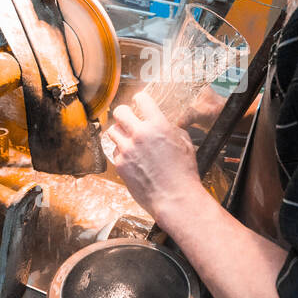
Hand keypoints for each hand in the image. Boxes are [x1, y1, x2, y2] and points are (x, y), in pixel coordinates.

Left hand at [105, 92, 202, 221]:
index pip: (141, 99)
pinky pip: (115, 151)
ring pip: (112, 131)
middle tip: (129, 118)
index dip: (140, 99)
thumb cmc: (184, 173)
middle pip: (120, 111)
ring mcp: (127, 150)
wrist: (175, 198)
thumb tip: (164, 124)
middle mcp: (140, 134)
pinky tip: (132, 158)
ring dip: (120, 132)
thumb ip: (170, 129)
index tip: (140, 103)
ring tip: (129, 139)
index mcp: (158, 125)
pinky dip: (121, 152)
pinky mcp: (120, 165)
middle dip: (125, 113)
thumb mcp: (184, 143)